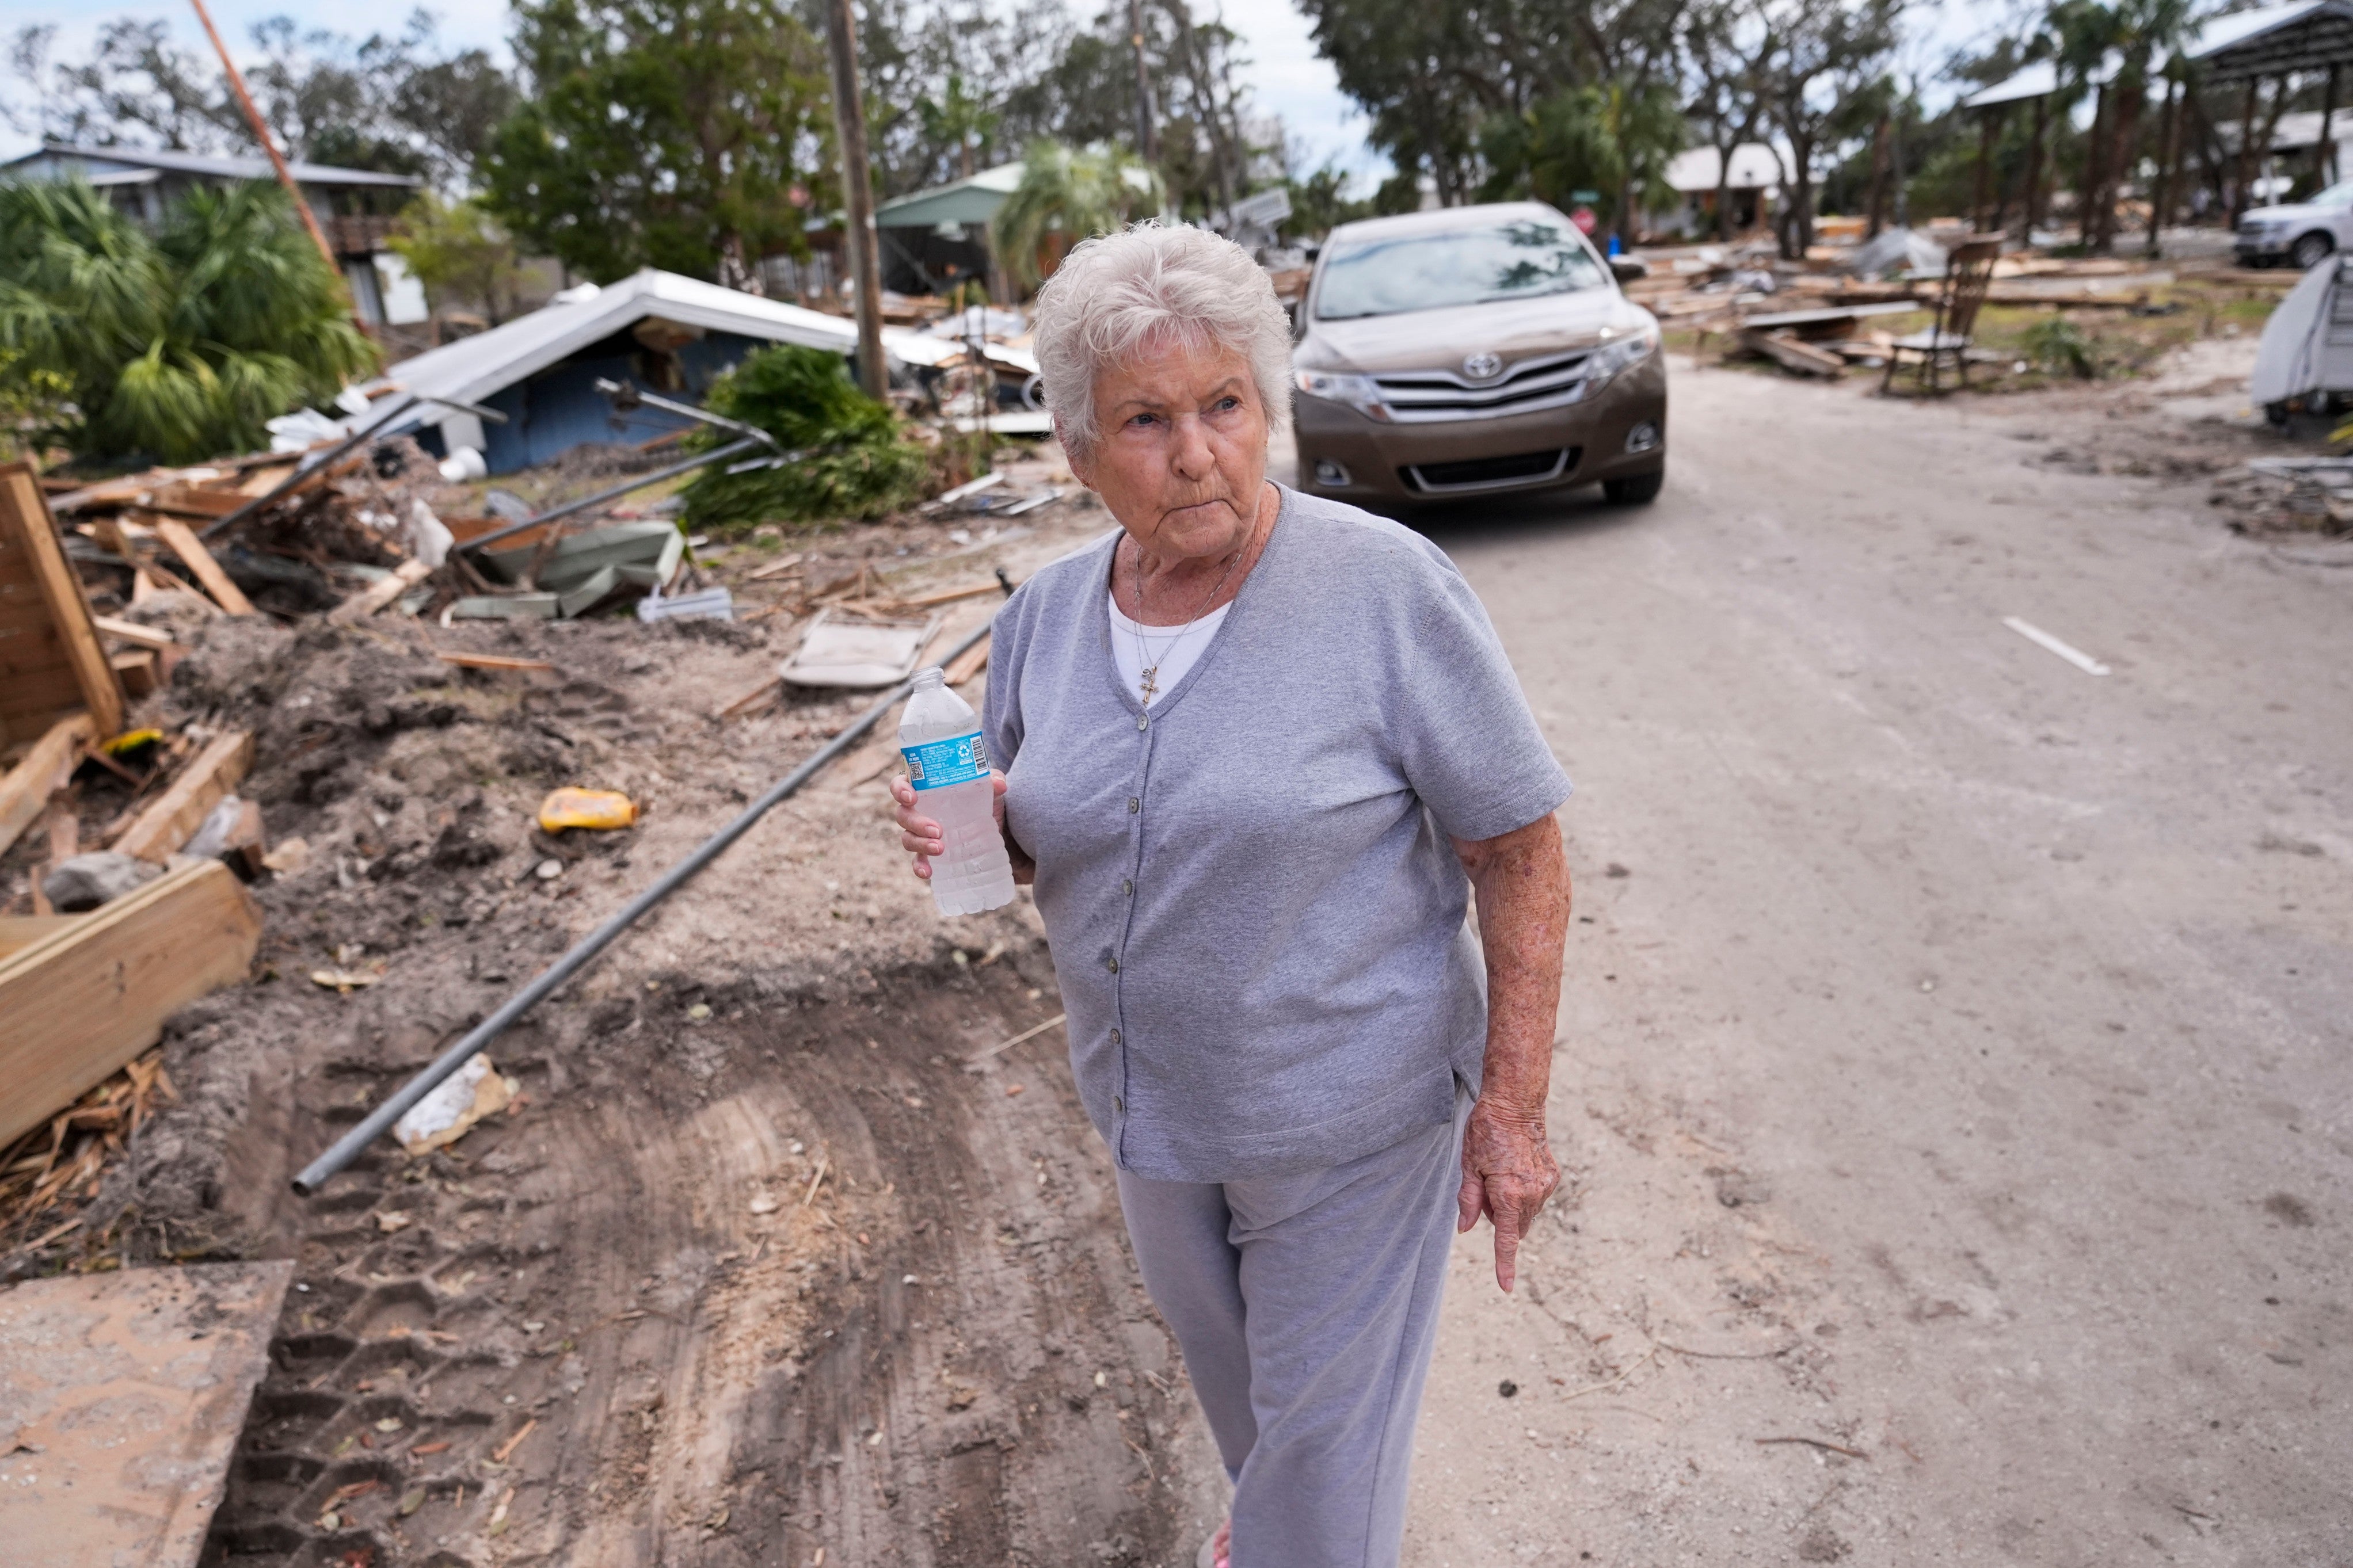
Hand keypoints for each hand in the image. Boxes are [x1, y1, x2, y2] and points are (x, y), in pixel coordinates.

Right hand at [890, 770, 1011, 882]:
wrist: (994, 825)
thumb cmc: (981, 798)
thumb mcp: (987, 787)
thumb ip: (993, 780)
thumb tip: (999, 784)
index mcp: (923, 789)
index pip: (900, 785)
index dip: (900, 790)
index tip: (912, 797)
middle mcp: (917, 810)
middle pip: (903, 815)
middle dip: (916, 823)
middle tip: (937, 830)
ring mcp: (920, 833)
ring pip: (908, 838)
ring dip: (920, 844)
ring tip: (940, 848)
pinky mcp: (929, 852)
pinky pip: (917, 860)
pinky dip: (919, 867)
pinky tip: (927, 872)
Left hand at [1457, 1097, 1558, 1292]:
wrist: (1517, 1103)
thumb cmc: (1486, 1131)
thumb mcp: (1468, 1165)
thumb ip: (1467, 1201)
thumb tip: (1465, 1229)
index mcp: (1508, 1194)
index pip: (1505, 1240)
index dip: (1504, 1265)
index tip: (1507, 1288)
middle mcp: (1532, 1194)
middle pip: (1513, 1226)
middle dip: (1498, 1217)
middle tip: (1485, 1184)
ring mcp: (1546, 1186)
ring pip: (1525, 1213)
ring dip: (1511, 1204)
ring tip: (1501, 1171)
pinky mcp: (1553, 1177)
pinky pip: (1535, 1197)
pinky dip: (1523, 1192)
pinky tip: (1514, 1167)